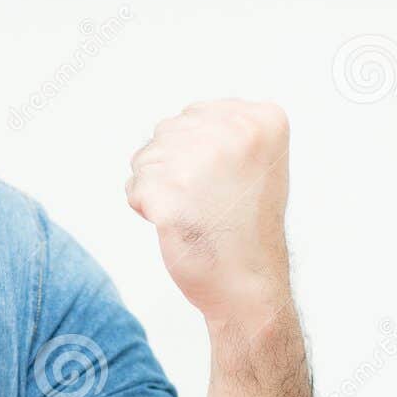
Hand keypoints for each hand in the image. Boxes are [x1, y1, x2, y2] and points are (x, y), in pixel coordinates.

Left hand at [125, 99, 291, 327]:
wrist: (247, 282)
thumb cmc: (246, 226)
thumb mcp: (257, 160)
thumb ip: (225, 129)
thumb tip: (184, 119)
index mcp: (262, 119)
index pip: (195, 115)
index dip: (197, 151)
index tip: (224, 180)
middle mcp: (233, 132)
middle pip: (166, 133)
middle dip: (174, 167)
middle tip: (207, 200)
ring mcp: (199, 162)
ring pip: (146, 159)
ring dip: (158, 187)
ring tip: (194, 212)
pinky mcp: (169, 193)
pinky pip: (134, 189)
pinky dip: (146, 208)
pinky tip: (177, 224)